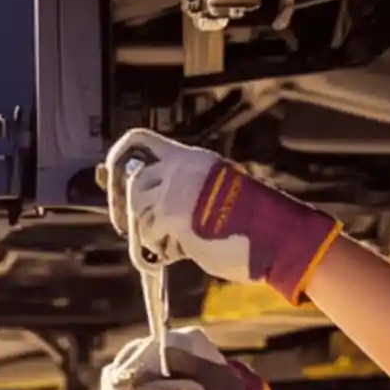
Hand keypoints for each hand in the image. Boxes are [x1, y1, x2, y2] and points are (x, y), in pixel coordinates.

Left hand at [105, 128, 342, 304]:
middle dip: (124, 208)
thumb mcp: (206, 194)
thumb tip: (122, 192)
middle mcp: (181, 169)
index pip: (138, 140)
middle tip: (131, 225)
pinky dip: (158, 247)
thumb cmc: (246, 222)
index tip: (110, 179)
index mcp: (191, 159)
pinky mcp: (176, 216)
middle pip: (131, 182)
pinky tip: (180, 249)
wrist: (279, 237)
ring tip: (172, 239)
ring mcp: (178, 191)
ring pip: (137, 209)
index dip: (117, 159)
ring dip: (146, 230)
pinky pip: (149, 234)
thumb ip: (171, 191)